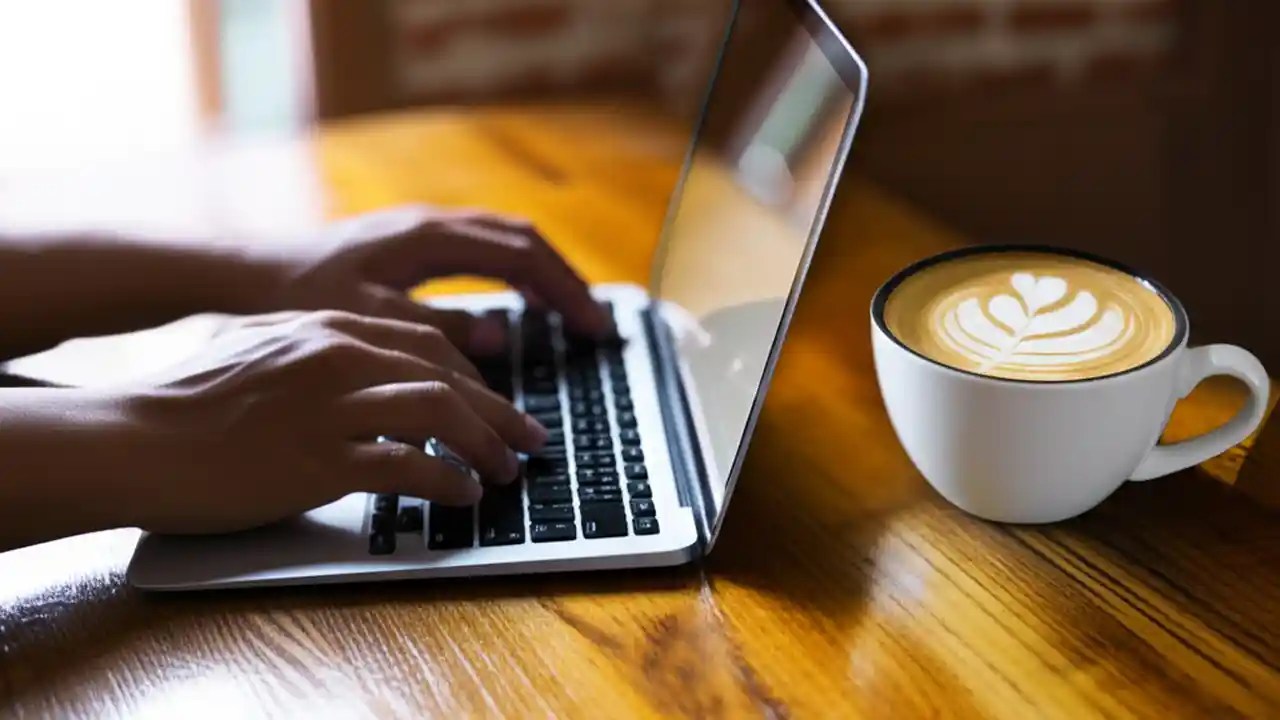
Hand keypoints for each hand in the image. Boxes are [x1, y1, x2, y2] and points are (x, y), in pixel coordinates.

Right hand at [106, 310, 548, 535]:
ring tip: (505, 471)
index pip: (425, 343)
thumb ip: (318, 354)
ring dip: (485, 443)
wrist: (134, 438)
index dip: (474, 376)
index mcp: (326, 327)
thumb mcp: (261, 351)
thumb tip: (367, 374)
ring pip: (440, 410)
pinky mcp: (320, 458)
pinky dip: (447, 481)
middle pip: (447, 373)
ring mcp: (331, 404)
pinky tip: (462, 496)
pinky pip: (409, 465)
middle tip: (529, 439)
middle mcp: (338, 355)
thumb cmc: (189, 403)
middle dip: (499, 410)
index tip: (498, 404)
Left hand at [247, 206, 610, 354]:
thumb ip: (437, 330)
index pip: (521, 255)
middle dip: (565, 281)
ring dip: (543, 273)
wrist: (246, 275)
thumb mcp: (368, 324)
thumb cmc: (300, 299)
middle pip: (523, 239)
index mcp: (429, 238)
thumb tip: (501, 333)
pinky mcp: (411, 243)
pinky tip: (518, 300)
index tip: (592, 328)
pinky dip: (515, 271)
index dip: (564, 292)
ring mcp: (423, 228)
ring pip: (505, 239)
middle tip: (595, 325)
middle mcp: (432, 224)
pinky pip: (483, 248)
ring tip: (569, 313)